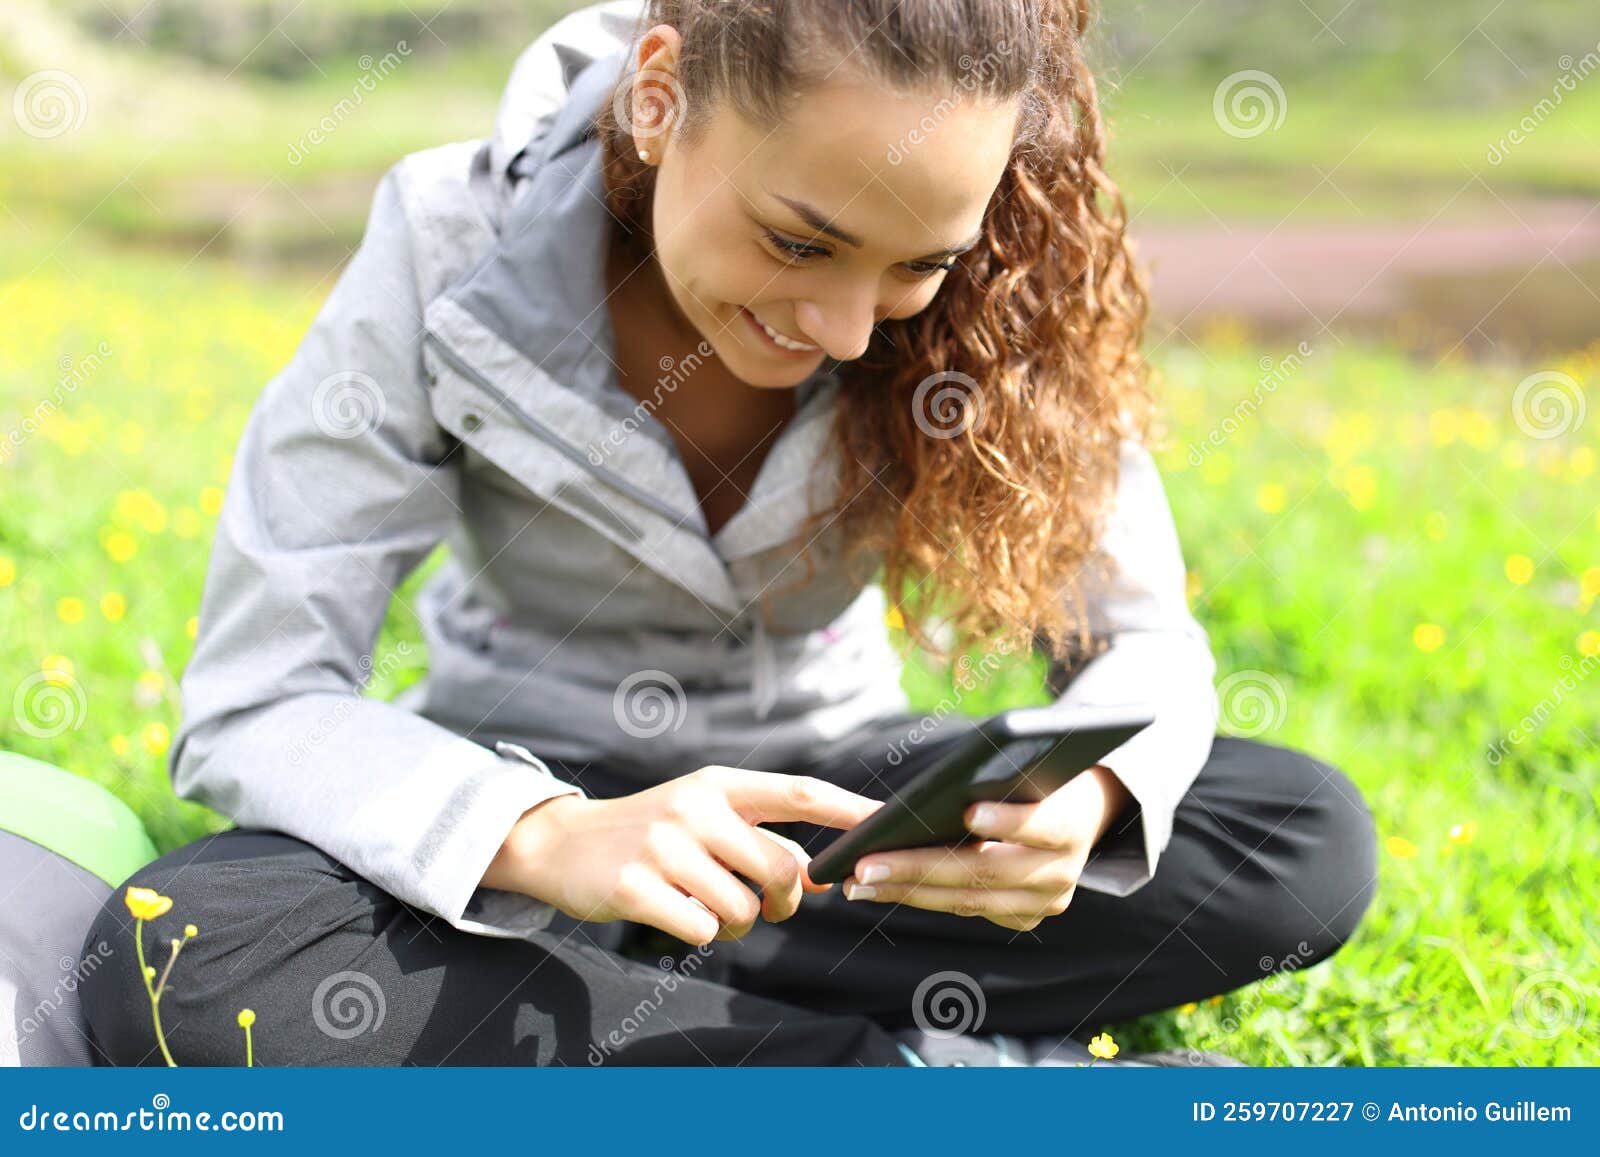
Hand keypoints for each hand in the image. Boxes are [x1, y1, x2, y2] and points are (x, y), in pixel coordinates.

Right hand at [482, 766, 882, 945]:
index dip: (847, 810)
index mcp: (718, 785)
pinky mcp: (635, 886)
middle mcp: (694, 808)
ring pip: (742, 909)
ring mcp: (663, 847)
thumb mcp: (700, 816)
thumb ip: (755, 836)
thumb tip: (816, 876)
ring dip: (734, 925)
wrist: (561, 844)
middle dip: (783, 902)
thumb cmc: (649, 833)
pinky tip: (673, 916)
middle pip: (780, 870)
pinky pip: (702, 931)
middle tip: (765, 908)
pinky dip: (698, 935)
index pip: (798, 792)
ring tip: (703, 908)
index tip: (887, 821)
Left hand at [839, 765, 1131, 931]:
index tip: (970, 811)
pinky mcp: (1026, 917)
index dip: (1008, 821)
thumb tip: (930, 781)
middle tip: (865, 865)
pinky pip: (967, 908)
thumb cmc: (1038, 776)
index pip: (1042, 825)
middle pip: (986, 872)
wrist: (1082, 813)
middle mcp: (1062, 872)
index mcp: (1071, 825)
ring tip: (857, 881)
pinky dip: (922, 897)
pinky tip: (880, 887)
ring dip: (907, 891)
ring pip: (968, 900)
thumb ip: (989, 771)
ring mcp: (1044, 902)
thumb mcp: (1026, 763)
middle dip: (919, 869)